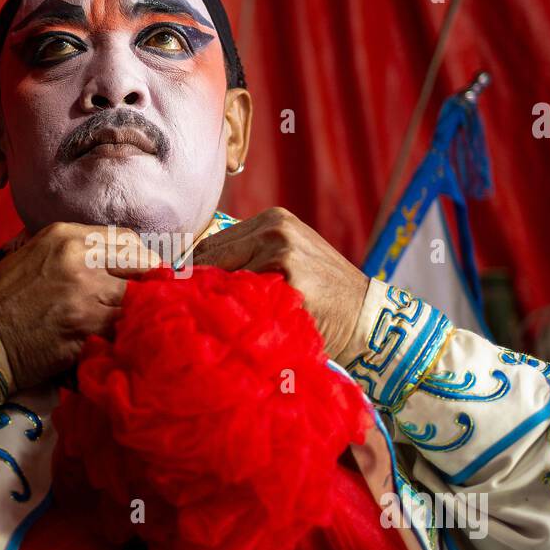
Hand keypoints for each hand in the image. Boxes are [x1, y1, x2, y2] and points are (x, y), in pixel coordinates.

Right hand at [0, 222, 161, 391]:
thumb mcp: (34, 254)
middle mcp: (79, 260)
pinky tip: (125, 341)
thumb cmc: (3, 299)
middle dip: (152, 285)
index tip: (151, 274)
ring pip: (137, 301)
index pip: (127, 240)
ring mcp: (85, 296)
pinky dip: (127, 336)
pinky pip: (123, 330)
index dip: (144, 258)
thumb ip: (74, 250)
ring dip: (141, 314)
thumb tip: (116, 257)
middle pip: (141, 267)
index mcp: (66, 236)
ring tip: (142, 323)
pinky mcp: (86, 330)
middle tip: (157, 300)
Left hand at [189, 207, 369, 360]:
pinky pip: (239, 297)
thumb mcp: (288, 259)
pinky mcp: (285, 277)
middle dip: (196, 287)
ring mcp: (280, 250)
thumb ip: (248, 256)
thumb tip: (189, 273)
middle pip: (208, 257)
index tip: (182, 297)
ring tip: (214, 326)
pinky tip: (235, 330)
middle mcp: (274, 228)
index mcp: (273, 220)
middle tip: (190, 316)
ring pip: (219, 277)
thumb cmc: (321, 296)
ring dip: (211, 302)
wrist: (366, 318)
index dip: (192, 273)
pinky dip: (231, 314)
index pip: (209, 243)